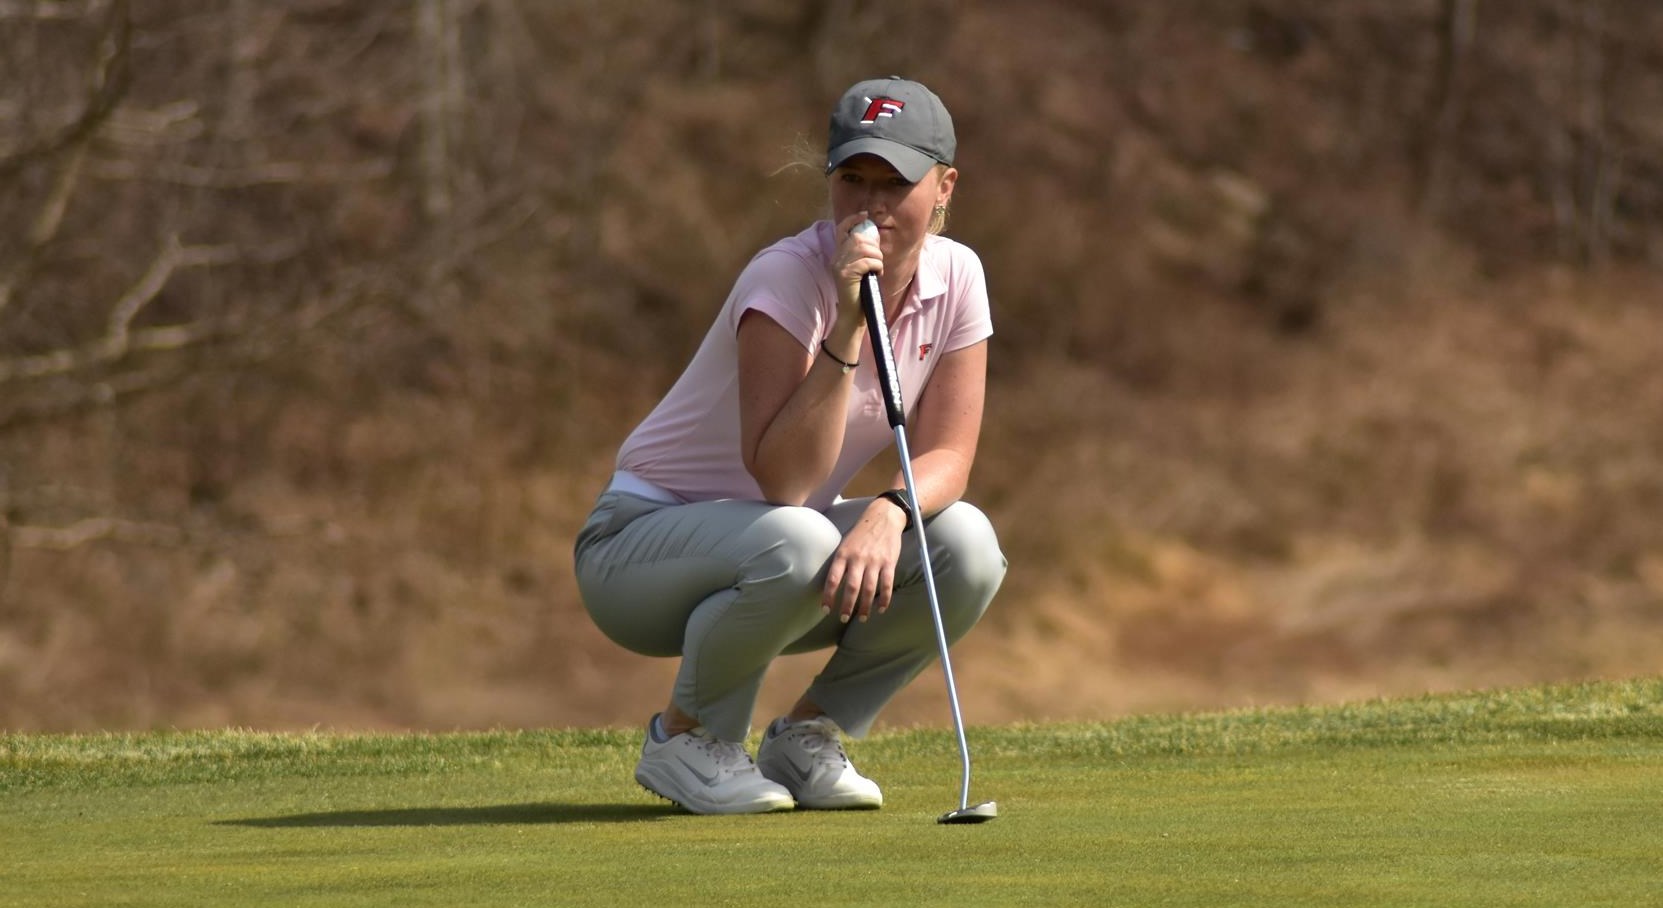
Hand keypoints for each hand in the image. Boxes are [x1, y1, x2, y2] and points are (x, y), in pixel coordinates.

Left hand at [821, 498, 906, 622]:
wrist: (883, 517)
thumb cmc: (861, 533)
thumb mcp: (845, 543)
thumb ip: (840, 562)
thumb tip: (831, 584)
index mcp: (843, 554)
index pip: (833, 579)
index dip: (829, 596)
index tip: (826, 609)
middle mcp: (858, 558)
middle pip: (851, 588)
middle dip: (847, 606)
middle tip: (843, 618)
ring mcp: (875, 561)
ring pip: (869, 589)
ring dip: (865, 607)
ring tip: (862, 618)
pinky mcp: (889, 562)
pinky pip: (887, 584)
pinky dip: (884, 599)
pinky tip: (880, 608)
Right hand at [830, 211, 882, 313]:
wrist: (853, 315)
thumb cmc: (861, 292)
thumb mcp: (861, 269)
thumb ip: (863, 253)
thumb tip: (874, 237)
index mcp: (838, 255)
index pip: (842, 229)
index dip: (853, 219)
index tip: (864, 215)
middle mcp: (836, 258)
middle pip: (858, 238)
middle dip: (874, 246)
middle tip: (878, 259)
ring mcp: (840, 266)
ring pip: (864, 248)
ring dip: (877, 257)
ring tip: (877, 268)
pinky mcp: (846, 274)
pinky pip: (867, 261)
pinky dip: (876, 266)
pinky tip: (876, 274)